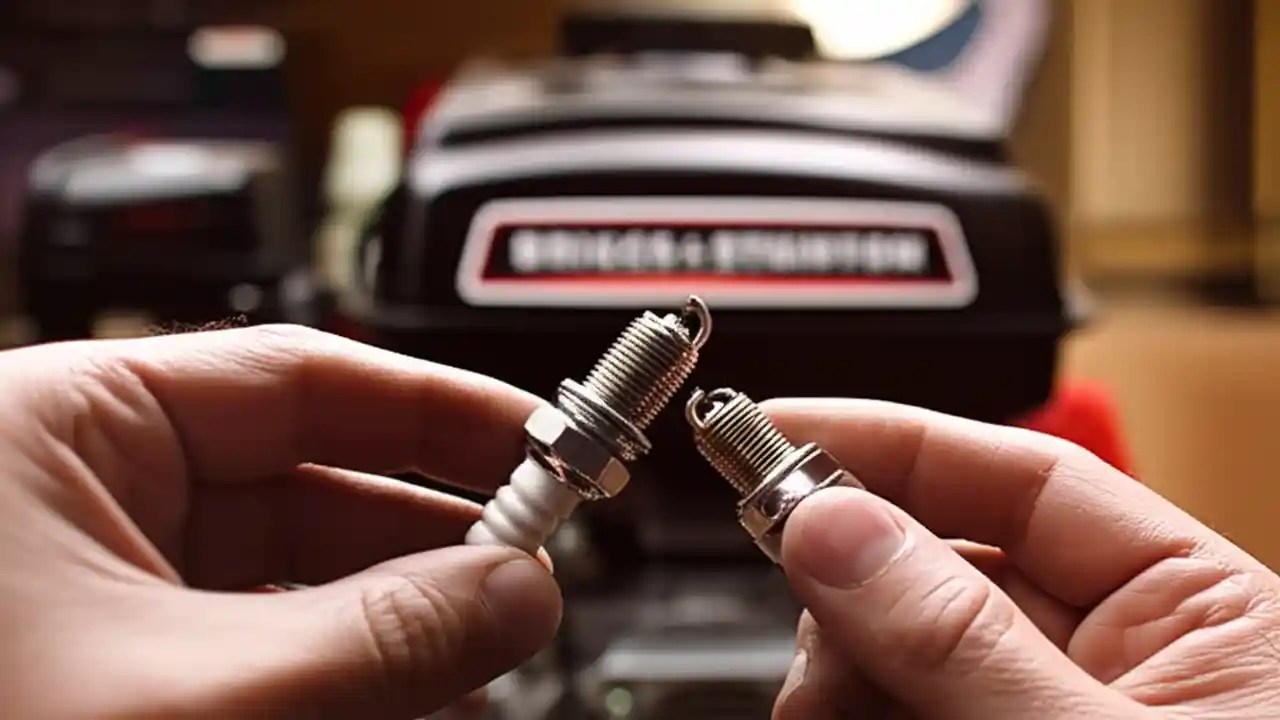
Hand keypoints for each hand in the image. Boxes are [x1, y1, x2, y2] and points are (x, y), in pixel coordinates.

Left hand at [0, 325, 560, 718]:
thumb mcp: (191, 699)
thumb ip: (375, 639)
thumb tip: (514, 590)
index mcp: (64, 431)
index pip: (299, 378)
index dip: (437, 411)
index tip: (538, 443)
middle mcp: (79, 499)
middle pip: (310, 487)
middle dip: (427, 545)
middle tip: (524, 584)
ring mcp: (94, 596)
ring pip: (291, 586)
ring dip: (392, 632)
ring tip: (475, 671)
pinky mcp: (110, 674)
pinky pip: (256, 657)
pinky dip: (337, 686)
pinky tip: (402, 709)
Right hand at [766, 399, 1279, 719]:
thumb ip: (962, 641)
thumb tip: (833, 526)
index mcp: (1196, 610)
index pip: (1024, 475)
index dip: (889, 440)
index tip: (775, 428)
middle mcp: (1124, 656)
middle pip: (941, 562)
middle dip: (851, 588)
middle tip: (806, 630)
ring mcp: (1054, 711)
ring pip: (902, 643)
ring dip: (840, 669)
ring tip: (824, 714)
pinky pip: (900, 703)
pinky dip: (854, 710)